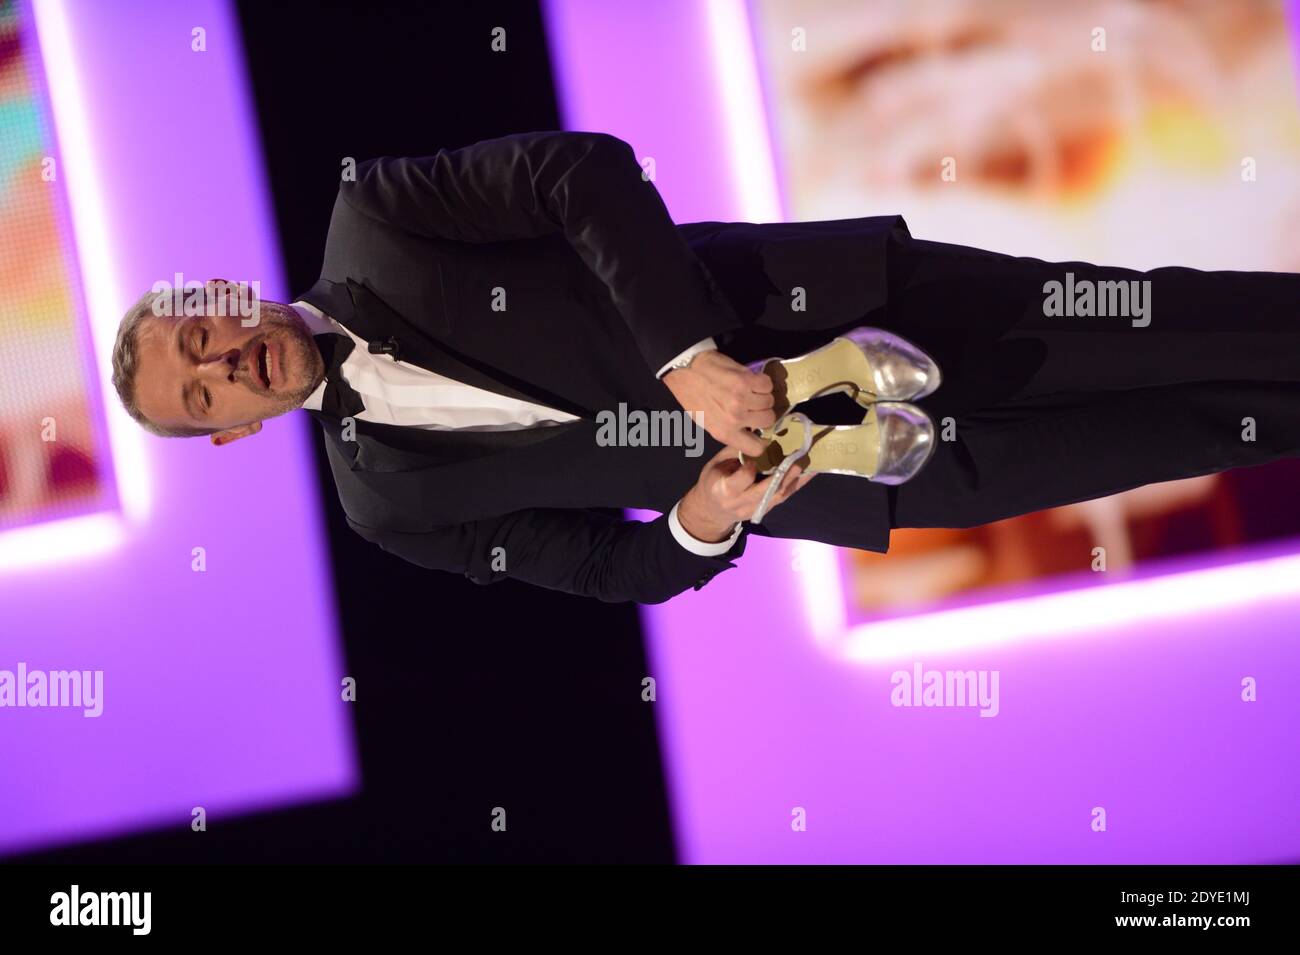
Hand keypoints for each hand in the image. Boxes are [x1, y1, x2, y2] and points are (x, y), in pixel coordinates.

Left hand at [662, 350, 775, 456]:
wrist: (685, 369)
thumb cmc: (694, 396)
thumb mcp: (708, 423)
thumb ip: (730, 431)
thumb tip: (749, 433)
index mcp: (724, 432)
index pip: (757, 448)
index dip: (760, 439)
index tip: (758, 430)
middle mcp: (735, 418)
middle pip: (769, 419)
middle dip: (763, 412)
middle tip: (752, 405)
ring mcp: (741, 398)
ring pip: (770, 400)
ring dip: (762, 395)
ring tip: (749, 391)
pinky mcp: (746, 380)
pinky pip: (767, 384)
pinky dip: (762, 382)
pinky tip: (751, 381)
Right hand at [677, 446, 814, 541]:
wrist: (711, 510)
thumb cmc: (712, 481)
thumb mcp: (716, 464)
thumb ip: (735, 452)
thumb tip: (758, 436)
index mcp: (724, 491)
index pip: (744, 479)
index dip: (753, 466)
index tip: (760, 451)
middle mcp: (740, 504)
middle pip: (766, 491)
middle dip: (784, 475)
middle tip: (797, 459)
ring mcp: (753, 511)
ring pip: (778, 496)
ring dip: (795, 480)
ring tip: (809, 464)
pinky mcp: (764, 511)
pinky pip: (782, 498)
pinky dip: (795, 485)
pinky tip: (808, 474)